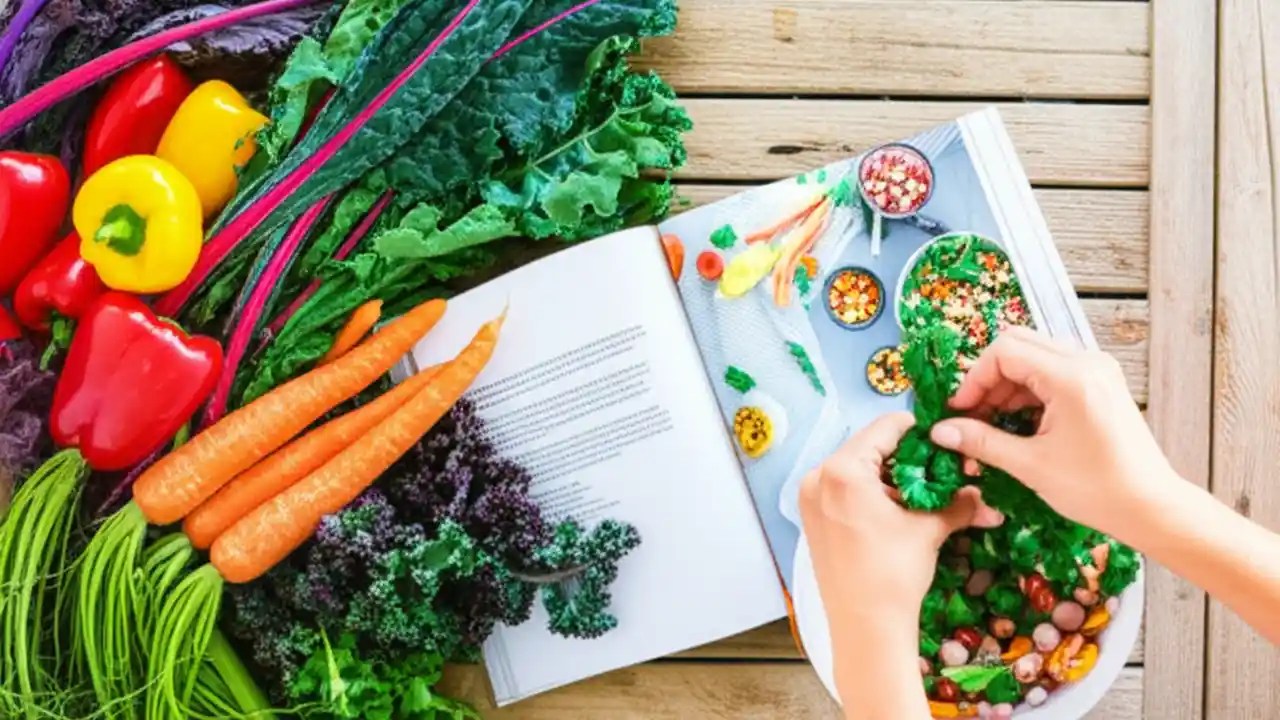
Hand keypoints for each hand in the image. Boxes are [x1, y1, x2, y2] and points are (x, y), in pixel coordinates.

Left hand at [799, 413, 1001, 669]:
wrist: (864, 628)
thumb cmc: (892, 575)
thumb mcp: (928, 530)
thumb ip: (958, 503)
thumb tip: (983, 493)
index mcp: (843, 470)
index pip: (885, 428)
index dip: (919, 431)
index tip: (943, 440)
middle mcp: (818, 477)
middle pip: (869, 447)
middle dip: (905, 457)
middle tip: (938, 470)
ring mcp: (810, 498)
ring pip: (856, 469)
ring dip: (888, 477)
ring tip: (920, 494)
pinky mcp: (811, 517)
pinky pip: (844, 489)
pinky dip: (870, 493)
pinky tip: (896, 511)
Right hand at [928, 327, 1174, 540]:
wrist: (1152, 507)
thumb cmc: (1096, 489)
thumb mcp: (1030, 465)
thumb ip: (982, 441)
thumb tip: (940, 431)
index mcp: (1071, 376)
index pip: (1005, 351)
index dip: (974, 378)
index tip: (959, 411)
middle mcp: (1086, 362)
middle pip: (1018, 345)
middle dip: (988, 379)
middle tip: (972, 416)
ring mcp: (1097, 371)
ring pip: (1034, 358)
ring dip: (1006, 387)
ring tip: (992, 426)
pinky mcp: (1100, 384)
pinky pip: (1052, 373)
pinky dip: (1029, 393)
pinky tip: (1019, 425)